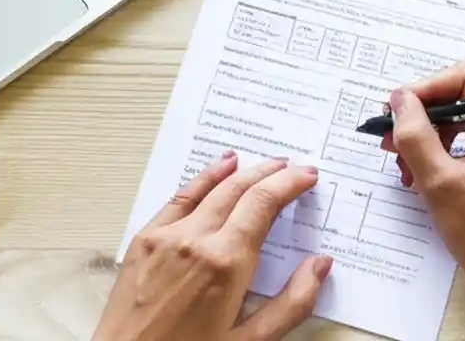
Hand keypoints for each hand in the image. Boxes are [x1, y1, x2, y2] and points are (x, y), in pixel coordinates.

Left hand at [94, 153, 332, 340]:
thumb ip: (292, 303)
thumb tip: (320, 265)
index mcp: (227, 262)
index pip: (264, 203)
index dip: (289, 184)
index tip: (306, 176)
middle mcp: (196, 239)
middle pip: (240, 189)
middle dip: (270, 172)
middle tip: (291, 166)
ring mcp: (166, 236)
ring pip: (209, 187)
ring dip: (238, 171)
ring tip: (259, 161)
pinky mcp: (143, 241)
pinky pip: (178, 199)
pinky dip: (200, 180)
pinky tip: (213, 173)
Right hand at [382, 58, 464, 340]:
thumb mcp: (438, 183)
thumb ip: (415, 135)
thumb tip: (399, 98)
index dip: (431, 85)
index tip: (400, 108)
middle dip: (424, 113)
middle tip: (391, 137)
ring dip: (430, 132)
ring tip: (403, 162)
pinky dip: (445, 146)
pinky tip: (423, 169)